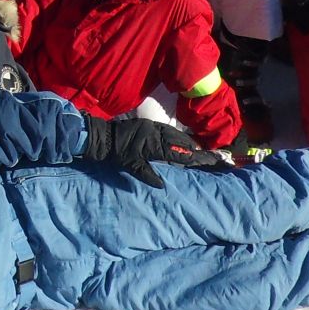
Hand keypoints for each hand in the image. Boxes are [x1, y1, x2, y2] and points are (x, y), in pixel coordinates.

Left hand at [80, 116, 223, 186]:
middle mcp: (155, 134)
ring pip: (173, 133)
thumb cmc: (117, 154)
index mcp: (153, 145)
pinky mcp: (148, 123)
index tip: (203, 159)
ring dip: (185, 140)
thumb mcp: (132, 166)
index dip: (190, 156)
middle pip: (178, 141)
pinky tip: (180, 137)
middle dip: (192, 147)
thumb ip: (148, 175)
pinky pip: (166, 128)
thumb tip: (162, 186)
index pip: (176, 152)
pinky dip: (175, 133)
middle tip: (204, 153)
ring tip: (195, 146)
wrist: (104, 137)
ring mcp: (152, 127)